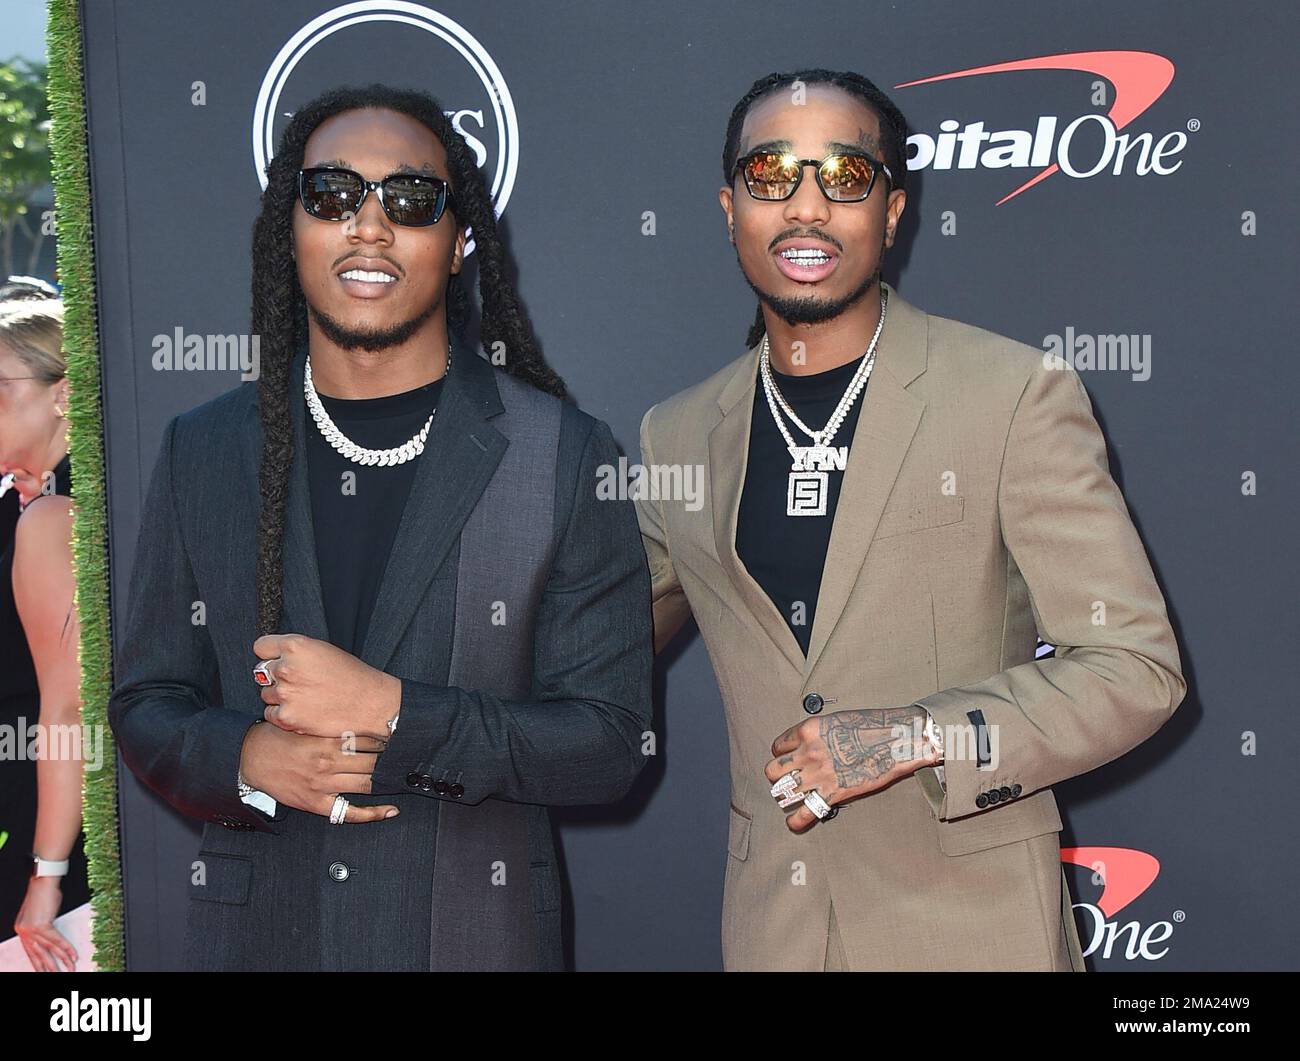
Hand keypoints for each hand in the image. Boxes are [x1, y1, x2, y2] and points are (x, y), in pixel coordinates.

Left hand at [15, 876, 77, 971]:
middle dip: (48, 967)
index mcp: (21, 929)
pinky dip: (66, 949)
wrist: (43, 881)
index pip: (30, 951)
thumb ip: (42, 925)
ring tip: (69, 969)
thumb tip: (50, 935)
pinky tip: (73, 956)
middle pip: (38, 954)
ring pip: (49, 950)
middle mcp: (24, 931)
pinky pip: (57, 941)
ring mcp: (32, 929)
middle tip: (56, 975)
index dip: (38, 963)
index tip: (44, 971)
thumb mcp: (40, 912)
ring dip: (61, 961)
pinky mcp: (42, 925)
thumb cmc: (43, 893)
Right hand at [239, 719, 398, 822]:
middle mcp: (327, 763)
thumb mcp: (304, 723)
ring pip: (366, 784)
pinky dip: (372, 813)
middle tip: (409, 754)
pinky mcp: (316, 804)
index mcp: (325, 740)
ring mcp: (323, 786)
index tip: (400, 735)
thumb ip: (331, 723)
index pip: (368, 739)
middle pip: (372, 762)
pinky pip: (349, 813)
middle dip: (391, 758)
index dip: (387, 738)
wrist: (250, 758)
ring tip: (403, 775)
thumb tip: (360, 716)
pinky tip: (389, 810)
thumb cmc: (278, 737)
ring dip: (387, 779)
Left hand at [253, 633, 399, 739]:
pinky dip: (283, 714)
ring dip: (280, 696)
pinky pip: (270, 713)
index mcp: (296, 646)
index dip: (271, 654)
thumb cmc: (353, 677)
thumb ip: (297, 651)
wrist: (369, 704)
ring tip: (305, 698)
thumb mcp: (324, 650)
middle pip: (262, 671)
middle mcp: (286, 668)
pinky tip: (303, 710)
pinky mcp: (286, 717)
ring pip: (266, 693)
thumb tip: (276, 658)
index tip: (277, 660)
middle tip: (299, 682)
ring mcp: (284, 693)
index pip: (261, 646)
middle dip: (276, 676)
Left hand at [764, 707, 940, 832]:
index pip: (778, 746)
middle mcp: (807, 753)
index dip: (782, 754)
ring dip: (785, 796)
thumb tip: (811, 744)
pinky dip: (795, 821)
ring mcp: (818, 775)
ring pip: (782, 791)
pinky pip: (803, 813)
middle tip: (788, 778)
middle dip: (778, 776)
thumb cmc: (872, 726)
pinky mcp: (832, 793)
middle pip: (773, 771)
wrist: (895, 740)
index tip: (788, 759)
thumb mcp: (836, 721)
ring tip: (791, 798)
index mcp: (808, 731)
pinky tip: (793, 822)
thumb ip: (818, 734)